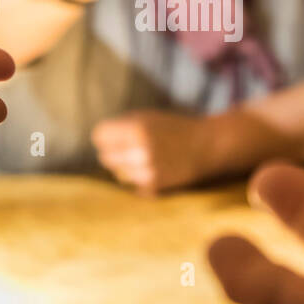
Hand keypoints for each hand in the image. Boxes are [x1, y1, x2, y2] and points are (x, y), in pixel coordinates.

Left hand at [92, 109, 218, 193]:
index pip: (99, 136)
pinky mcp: (154, 186)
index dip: (106, 135)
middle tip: (132, 148)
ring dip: (126, 167)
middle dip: (115, 152)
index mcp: (136, 129)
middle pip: (105, 156)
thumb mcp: (147, 117)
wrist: (207, 146)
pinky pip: (132, 184)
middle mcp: (139, 150)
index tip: (115, 136)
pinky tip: (154, 169)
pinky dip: (139, 178)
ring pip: (118, 172)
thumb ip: (121, 126)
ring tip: (145, 158)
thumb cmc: (173, 128)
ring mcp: (146, 171)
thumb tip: (96, 141)